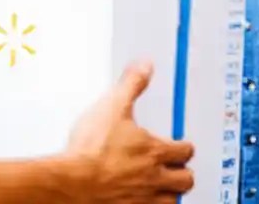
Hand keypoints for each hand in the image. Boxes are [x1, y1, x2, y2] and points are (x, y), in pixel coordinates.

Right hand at [67, 61, 194, 202]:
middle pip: (185, 180)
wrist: (73, 181)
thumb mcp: (112, 106)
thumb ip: (131, 85)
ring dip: (169, 192)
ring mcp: (143, 199)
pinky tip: (140, 200)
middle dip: (183, 172)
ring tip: (162, 186)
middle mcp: (154, 177)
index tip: (181, 145)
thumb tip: (145, 67)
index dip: (184, 147)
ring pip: (171, 200)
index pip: (185, 150)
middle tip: (176, 168)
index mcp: (154, 151)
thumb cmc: (91, 148)